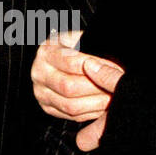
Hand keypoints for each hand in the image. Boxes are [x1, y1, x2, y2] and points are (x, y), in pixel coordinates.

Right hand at [30, 32, 123, 150]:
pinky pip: (72, 116)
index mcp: (47, 52)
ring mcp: (41, 92)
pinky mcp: (48, 107)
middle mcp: (39, 73)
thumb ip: (92, 45)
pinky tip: (103, 106)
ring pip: (71, 106)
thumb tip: (110, 58)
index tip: (113, 69)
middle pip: (69, 87)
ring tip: (113, 97)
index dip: (96, 67)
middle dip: (98, 88)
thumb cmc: (74, 47)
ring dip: (96, 104)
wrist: (58, 57)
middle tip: (116, 86)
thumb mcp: (80, 38)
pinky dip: (91, 113)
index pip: (72, 63)